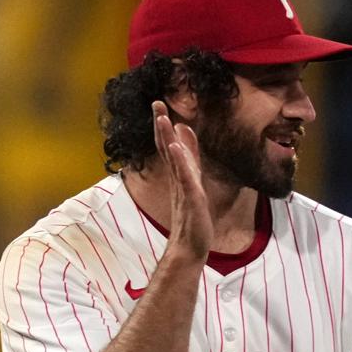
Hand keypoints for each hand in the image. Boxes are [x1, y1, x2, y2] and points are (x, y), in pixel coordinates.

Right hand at [152, 101, 211, 259]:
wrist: (189, 248)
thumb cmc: (192, 220)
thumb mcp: (194, 185)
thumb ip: (191, 162)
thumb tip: (187, 141)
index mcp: (179, 176)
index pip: (169, 147)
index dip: (164, 126)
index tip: (160, 105)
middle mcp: (178, 180)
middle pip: (166, 148)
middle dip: (162, 125)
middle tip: (156, 103)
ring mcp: (183, 189)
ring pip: (173, 160)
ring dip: (167, 139)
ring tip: (163, 119)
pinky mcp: (191, 199)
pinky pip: (185, 178)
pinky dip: (180, 161)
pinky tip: (175, 147)